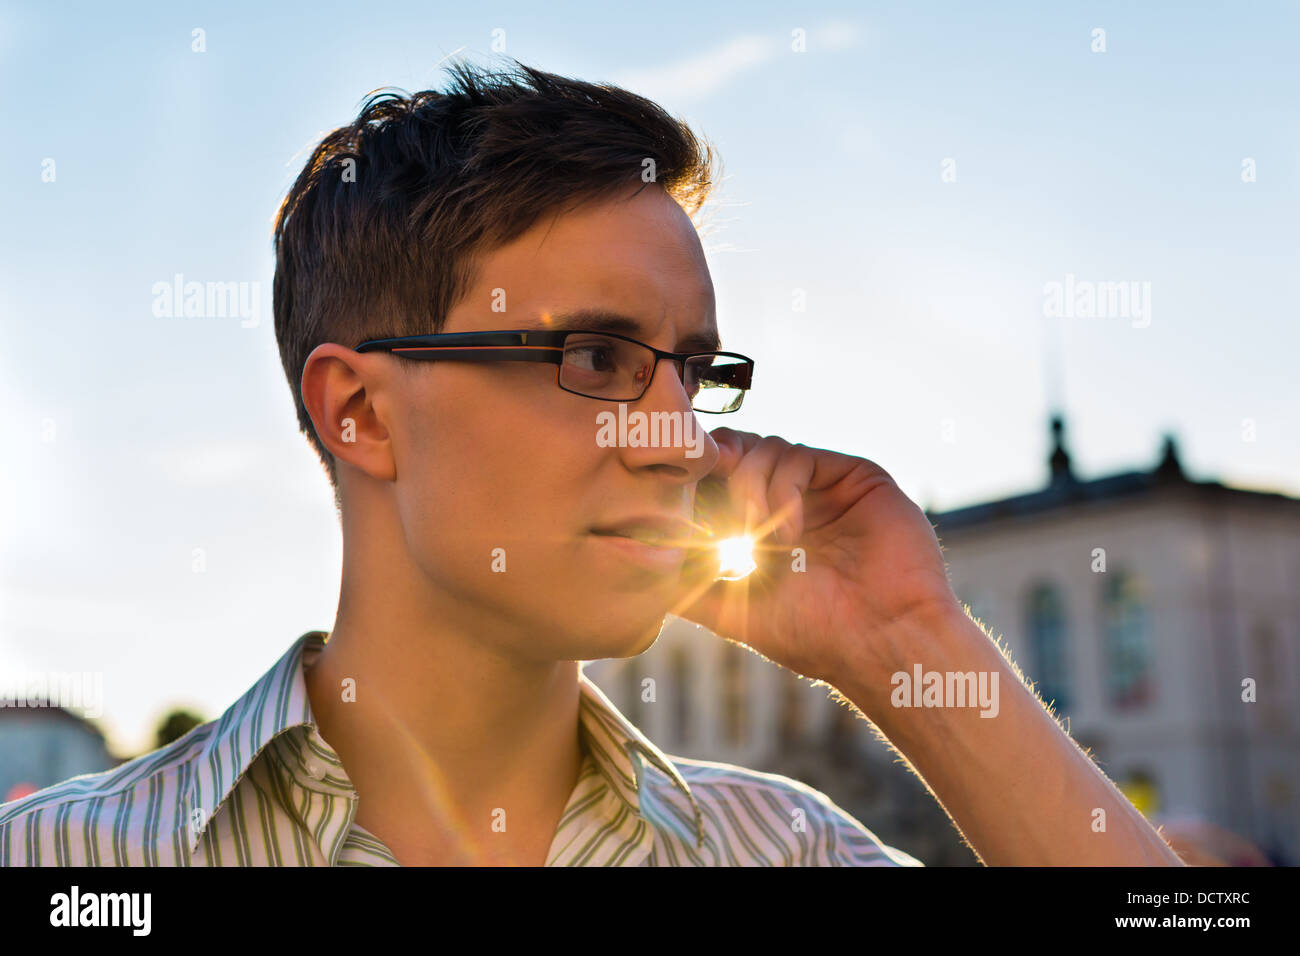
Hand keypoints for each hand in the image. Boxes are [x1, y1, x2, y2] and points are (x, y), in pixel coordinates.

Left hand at [674, 428, 964, 697]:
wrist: (881, 642)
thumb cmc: (810, 635)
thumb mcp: (730, 609)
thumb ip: (686, 580)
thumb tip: (637, 559)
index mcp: (762, 524)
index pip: (714, 480)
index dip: (690, 485)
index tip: (673, 508)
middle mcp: (791, 498)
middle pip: (733, 453)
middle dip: (711, 474)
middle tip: (706, 509)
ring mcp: (821, 485)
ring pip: (760, 448)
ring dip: (746, 487)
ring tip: (755, 535)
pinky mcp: (852, 475)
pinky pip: (796, 454)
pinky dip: (779, 485)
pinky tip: (787, 530)